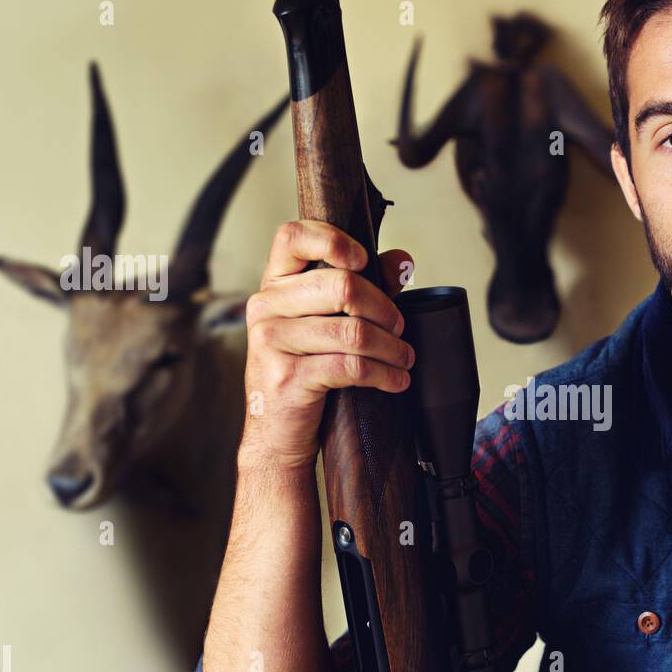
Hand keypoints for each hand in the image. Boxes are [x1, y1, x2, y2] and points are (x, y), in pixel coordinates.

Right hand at [238, 219, 414, 471]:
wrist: (276, 434)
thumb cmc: (304, 372)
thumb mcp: (326, 325)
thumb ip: (363, 288)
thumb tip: (402, 260)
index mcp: (274, 285)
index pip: (292, 236)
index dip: (332, 240)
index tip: (363, 259)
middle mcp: (266, 306)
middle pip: (341, 285)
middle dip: (384, 308)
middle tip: (400, 328)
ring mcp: (272, 342)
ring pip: (352, 331)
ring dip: (391, 348)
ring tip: (405, 358)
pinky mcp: (288, 377)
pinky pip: (350, 366)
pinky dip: (384, 374)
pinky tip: (397, 380)